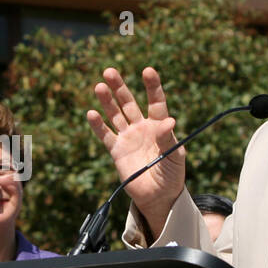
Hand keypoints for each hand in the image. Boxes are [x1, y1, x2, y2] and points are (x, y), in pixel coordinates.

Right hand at [86, 67, 186, 233]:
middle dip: (120, 87)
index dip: (152, 86)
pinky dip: (98, 125)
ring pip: (115, 115)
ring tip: (99, 86)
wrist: (158, 196)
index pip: (155, 101)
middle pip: (128, 103)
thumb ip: (168, 138)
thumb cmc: (171, 174)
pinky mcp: (116, 151)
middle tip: (110, 71)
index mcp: (159, 125)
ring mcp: (127, 138)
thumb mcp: (175, 156)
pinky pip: (105, 135)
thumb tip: (169, 121)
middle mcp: (141, 127)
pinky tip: (92, 113)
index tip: (147, 71)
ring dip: (107, 101)